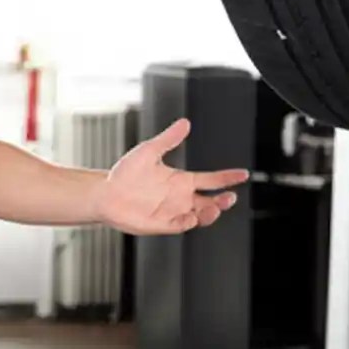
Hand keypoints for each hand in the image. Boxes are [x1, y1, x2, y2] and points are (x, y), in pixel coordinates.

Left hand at [94, 118, 247, 234]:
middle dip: (223, 200)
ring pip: (200, 215)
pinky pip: (181, 225)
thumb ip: (168, 139)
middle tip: (230, 196)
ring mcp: (172, 212)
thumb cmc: (125, 173)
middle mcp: (180, 197)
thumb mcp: (149, 151)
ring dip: (210, 213)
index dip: (227, 177)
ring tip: (215, 208)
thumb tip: (185, 123)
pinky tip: (193, 217)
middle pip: (211, 201)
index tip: (242, 174)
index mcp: (181, 180)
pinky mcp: (162, 224)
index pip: (211, 180)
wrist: (105, 193)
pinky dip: (189, 222)